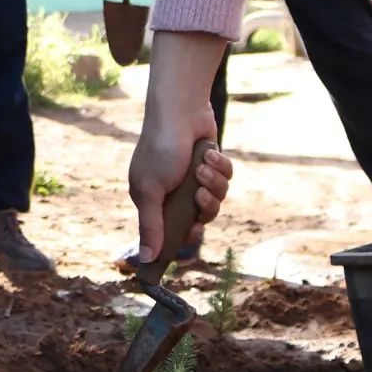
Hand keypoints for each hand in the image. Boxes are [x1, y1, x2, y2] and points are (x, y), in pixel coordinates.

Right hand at [129, 31, 230, 263]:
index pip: (170, 231)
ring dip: (213, 182)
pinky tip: (208, 153)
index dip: (185, 234)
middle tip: (198, 193)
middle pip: (200, 218)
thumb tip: (146, 260)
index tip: (192, 232)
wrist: (181, 111)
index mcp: (152, 199)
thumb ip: (150, 226)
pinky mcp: (210, 165)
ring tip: (202, 165)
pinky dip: (220, 167)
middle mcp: (173, 191)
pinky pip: (225, 179)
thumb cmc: (160, 149)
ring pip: (216, 198)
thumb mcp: (151, 190)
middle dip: (204, 205)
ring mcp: (194, 178)